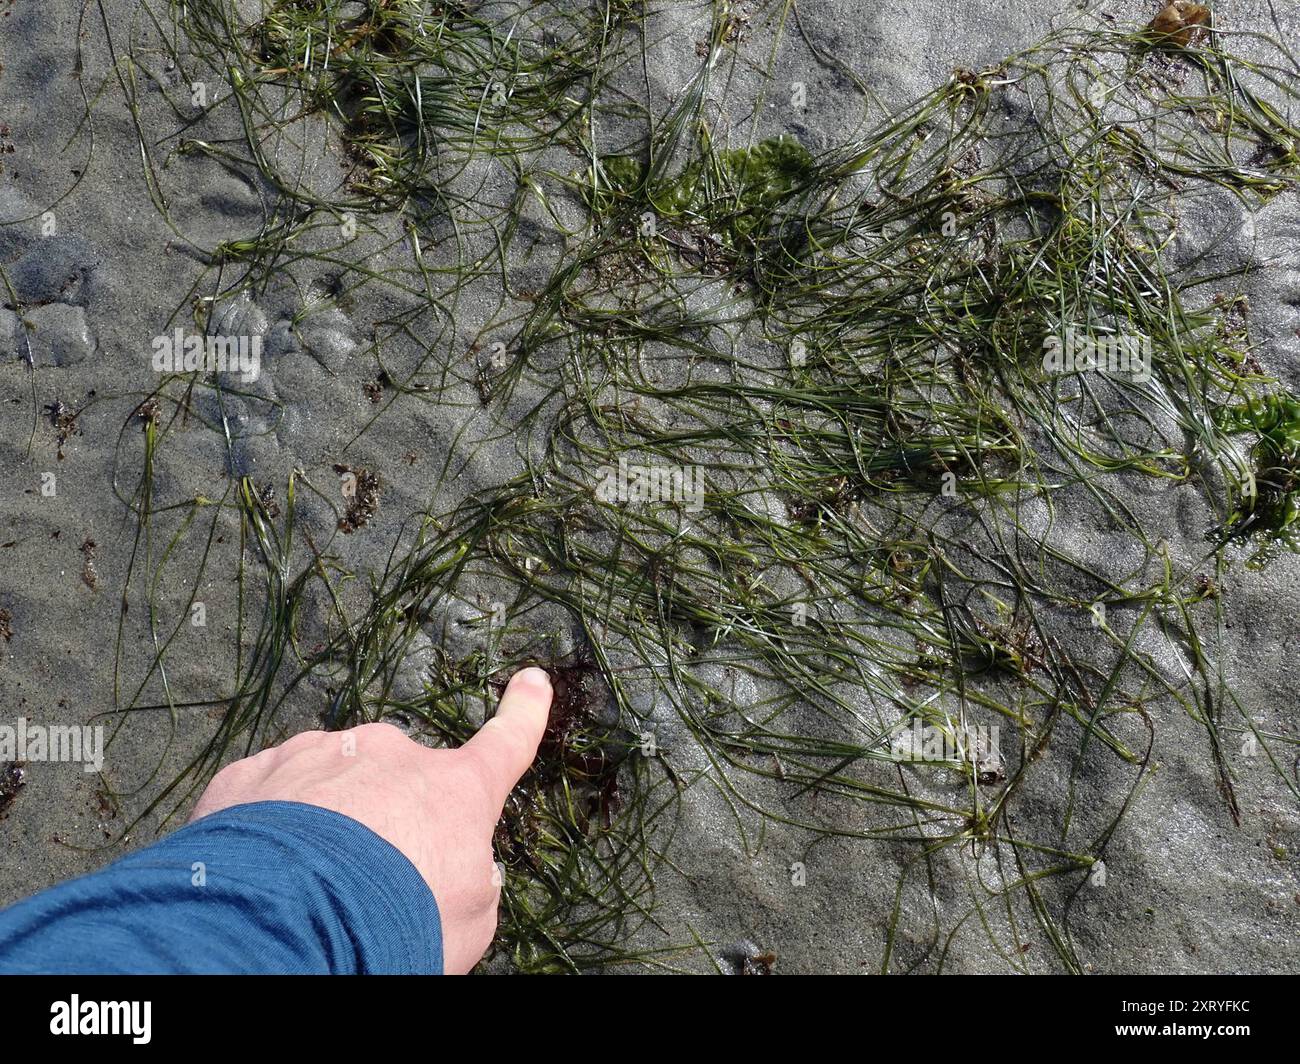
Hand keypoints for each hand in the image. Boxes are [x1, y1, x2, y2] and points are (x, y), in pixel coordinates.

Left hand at [189, 666, 552, 972]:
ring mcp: (316, 755)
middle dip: (387, 814)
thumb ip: (469, 879)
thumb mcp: (469, 919)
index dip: (524, 713)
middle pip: (397, 776)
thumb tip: (451, 870)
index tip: (533, 680)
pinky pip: (266, 792)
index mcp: (453, 789)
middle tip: (368, 875)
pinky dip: (266, 822)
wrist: (287, 924)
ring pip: (329, 778)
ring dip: (324, 818)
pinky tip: (263, 867)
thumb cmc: (399, 921)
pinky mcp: (251, 775)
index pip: (505, 744)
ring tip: (308, 881)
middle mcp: (388, 755)